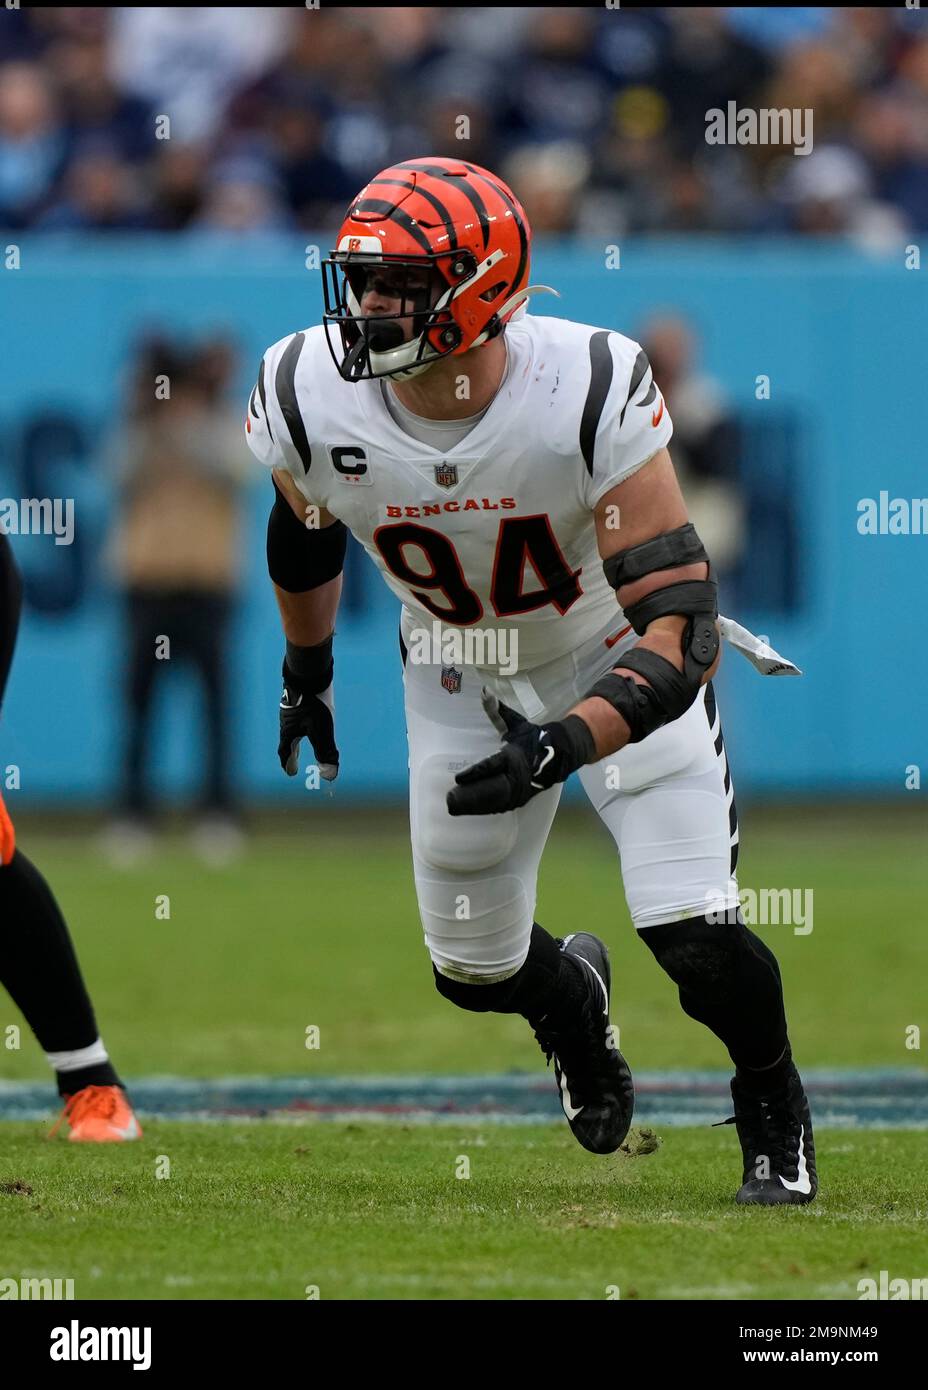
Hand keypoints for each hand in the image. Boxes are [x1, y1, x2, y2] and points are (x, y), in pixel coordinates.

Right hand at [278, 639, 338, 779]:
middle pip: (287, 741)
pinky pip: (297, 715)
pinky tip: (307, 715)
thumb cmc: (312, 703)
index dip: (288, 763)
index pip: (285, 752)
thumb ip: (326, 752)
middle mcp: (287, 721)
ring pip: (291, 728)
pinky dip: (300, 723)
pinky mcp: (298, 697)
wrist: (307, 672)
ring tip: (299, 739)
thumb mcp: (322, 731)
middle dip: (291, 754)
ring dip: (295, 738)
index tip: (291, 772)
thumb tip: (330, 776)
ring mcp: (291, 708)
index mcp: (289, 732)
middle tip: (292, 763)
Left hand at [446, 688, 594, 815]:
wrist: (559, 755)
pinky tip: (467, 810)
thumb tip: (484, 691)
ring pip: (493, 802)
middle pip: (490, 789)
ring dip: (473, 806)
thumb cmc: (532, 737)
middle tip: (449, 798)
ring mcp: (518, 791)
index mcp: (514, 756)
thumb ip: (497, 711)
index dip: (475, 773)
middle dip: (470, 795)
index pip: (492, 766)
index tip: (458, 778)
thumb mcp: (516, 723)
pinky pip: (498, 807)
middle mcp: (516, 776)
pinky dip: (482, 809)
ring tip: (453, 806)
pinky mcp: (519, 800)